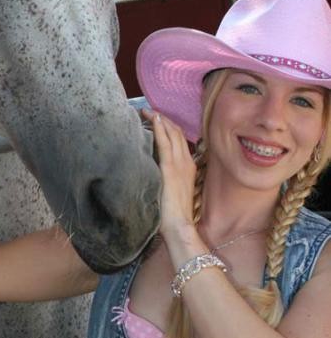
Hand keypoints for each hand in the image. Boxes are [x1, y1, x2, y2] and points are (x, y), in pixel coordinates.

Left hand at [142, 108, 196, 246]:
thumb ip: (167, 179)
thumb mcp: (173, 191)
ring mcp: (180, 164)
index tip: (158, 119)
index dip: (170, 127)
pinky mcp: (170, 169)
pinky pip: (165, 143)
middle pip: (177, 133)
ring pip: (172, 134)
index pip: (180, 140)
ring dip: (160, 120)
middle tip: (150, 111)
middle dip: (164, 119)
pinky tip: (153, 119)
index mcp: (189, 167)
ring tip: (148, 112)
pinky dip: (159, 129)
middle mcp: (187, 162)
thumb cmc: (173, 214)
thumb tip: (153, 173)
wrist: (180, 226)